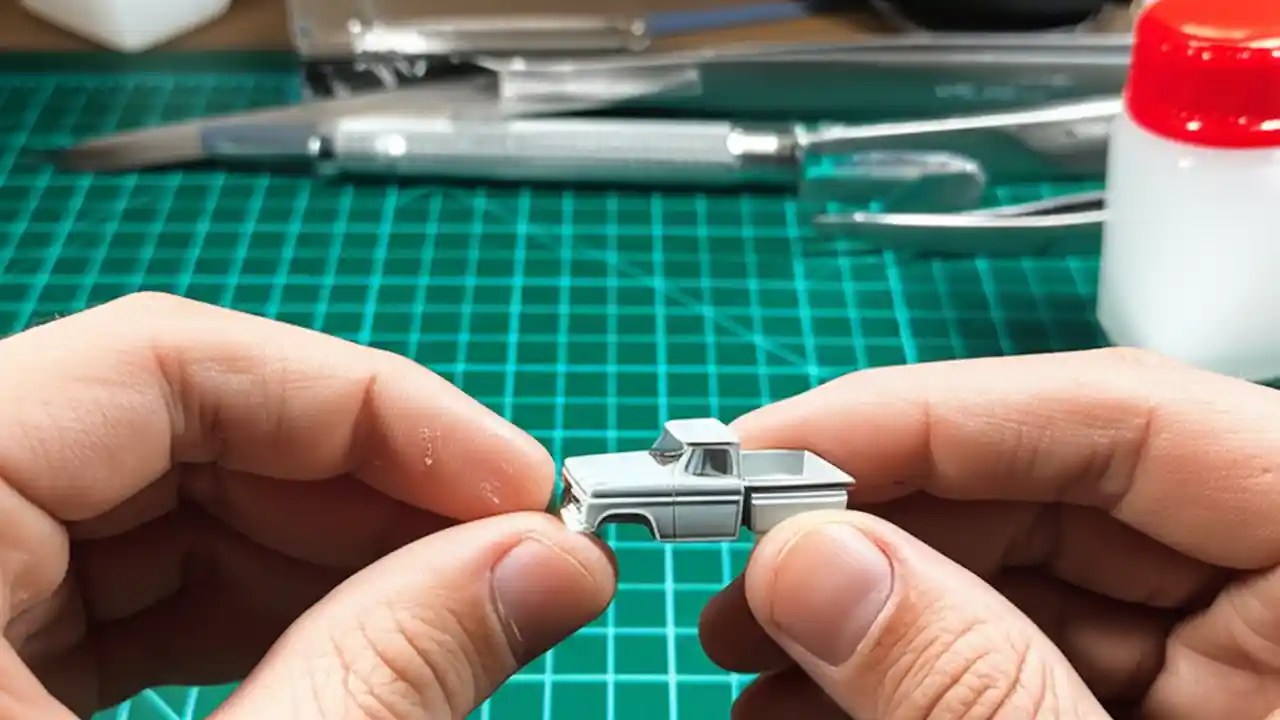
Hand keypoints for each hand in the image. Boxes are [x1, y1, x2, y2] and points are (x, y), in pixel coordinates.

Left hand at [0, 293, 615, 718]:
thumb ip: (382, 676)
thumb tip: (550, 566)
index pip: (159, 359)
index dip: (365, 403)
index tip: (510, 477)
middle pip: (163, 427)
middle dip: (359, 491)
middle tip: (506, 555)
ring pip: (149, 507)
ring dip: (321, 556)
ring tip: (453, 606)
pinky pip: (113, 589)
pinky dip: (247, 612)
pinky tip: (355, 644)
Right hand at [700, 348, 1279, 719]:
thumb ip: (974, 685)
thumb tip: (810, 566)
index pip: (1128, 414)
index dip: (931, 413)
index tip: (772, 447)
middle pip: (1054, 492)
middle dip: (874, 528)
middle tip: (742, 564)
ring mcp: (1233, 661)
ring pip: (1023, 581)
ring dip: (869, 611)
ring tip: (747, 649)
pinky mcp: (1179, 708)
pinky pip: (1030, 661)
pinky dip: (910, 674)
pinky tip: (810, 696)